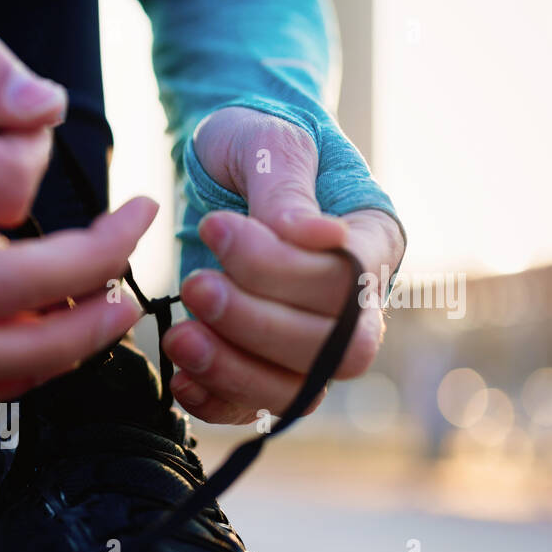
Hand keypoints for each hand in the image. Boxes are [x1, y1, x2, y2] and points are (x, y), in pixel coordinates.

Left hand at [161, 106, 404, 423]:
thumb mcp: (269, 143)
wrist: (218, 169)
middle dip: (256, 325)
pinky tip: (181, 376)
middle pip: (333, 349)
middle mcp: (355, 304)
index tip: (217, 227)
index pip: (348, 280)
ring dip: (233, 370)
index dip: (280, 268)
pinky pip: (253, 409)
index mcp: (372, 241)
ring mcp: (311, 343)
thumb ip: (286, 185)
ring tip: (178, 334)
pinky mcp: (264, 368)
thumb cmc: (253, 145)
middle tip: (194, 284)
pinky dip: (215, 401)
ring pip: (297, 390)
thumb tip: (320, 238)